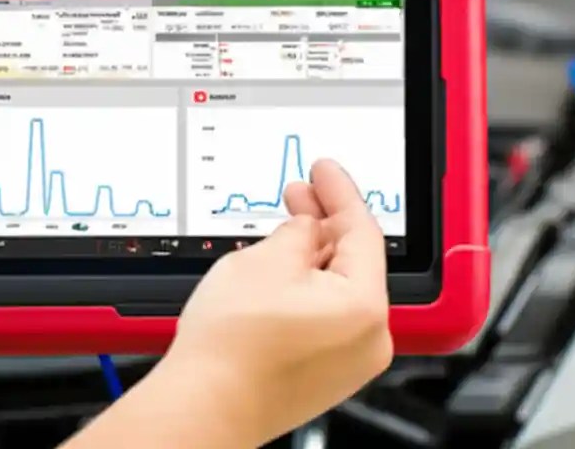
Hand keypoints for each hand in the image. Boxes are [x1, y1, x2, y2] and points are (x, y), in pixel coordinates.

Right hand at [161, 159, 392, 444]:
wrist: (206, 403)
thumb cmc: (232, 346)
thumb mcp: (264, 260)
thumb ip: (298, 232)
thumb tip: (308, 226)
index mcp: (365, 305)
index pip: (361, 231)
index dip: (340, 192)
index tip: (325, 171)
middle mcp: (368, 339)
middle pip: (354, 262)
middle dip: (324, 223)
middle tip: (302, 193)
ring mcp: (347, 362)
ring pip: (337, 291)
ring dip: (312, 256)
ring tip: (282, 232)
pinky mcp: (323, 376)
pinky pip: (325, 318)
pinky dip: (306, 290)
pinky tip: (278, 274)